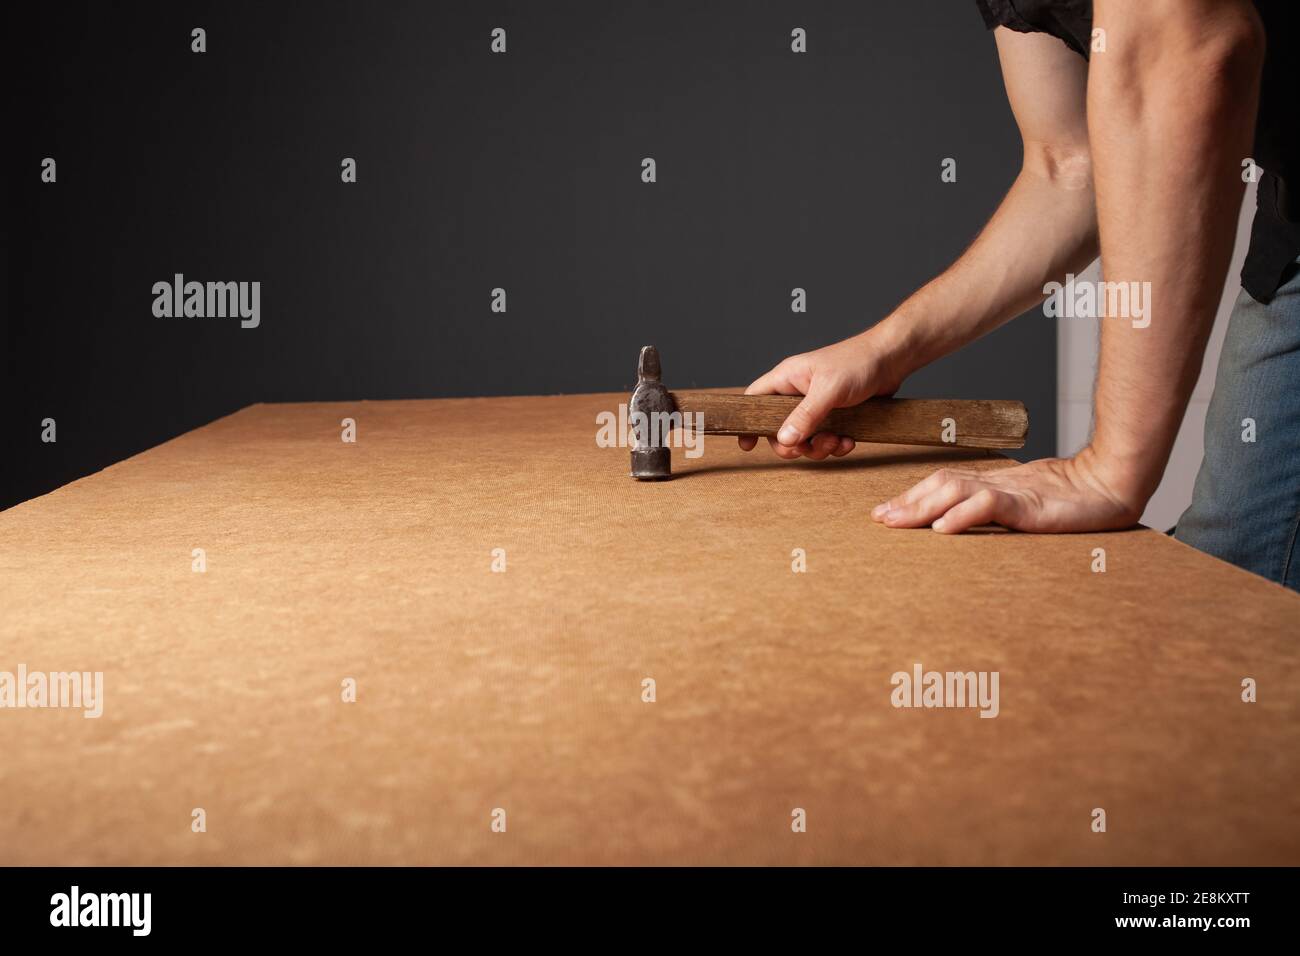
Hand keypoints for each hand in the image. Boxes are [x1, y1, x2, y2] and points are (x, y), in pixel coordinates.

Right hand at [739, 331, 905, 459]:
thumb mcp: (828, 390)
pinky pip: (826, 440)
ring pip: (805, 439)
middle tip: (809, 447)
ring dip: (820, 447)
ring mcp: (816, 406)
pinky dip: (836, 445)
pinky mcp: (835, 416)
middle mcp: (798, 393)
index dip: (749, 422)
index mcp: (787, 378)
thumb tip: (784, 439)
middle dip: (796, 445)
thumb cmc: (858, 362)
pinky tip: (849, 440)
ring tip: (837, 441)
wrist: (893, 360)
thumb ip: (805, 415)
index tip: (747, 445)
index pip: (755, 400)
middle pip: (780, 429)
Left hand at [870, 449, 1145, 533]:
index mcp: (992, 482)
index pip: (942, 483)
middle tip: (878, 518)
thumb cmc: (1073, 497)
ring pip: (956, 490)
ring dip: (923, 506)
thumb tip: (959, 523)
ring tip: (897, 521)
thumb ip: (995, 508)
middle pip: (940, 484)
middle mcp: (995, 482)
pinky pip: (990, 505)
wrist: (1113, 482)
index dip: (912, 495)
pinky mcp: (1029, 504)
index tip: (884, 512)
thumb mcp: (1024, 504)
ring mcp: (1011, 491)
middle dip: (906, 502)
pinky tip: (943, 527)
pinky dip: (964, 514)